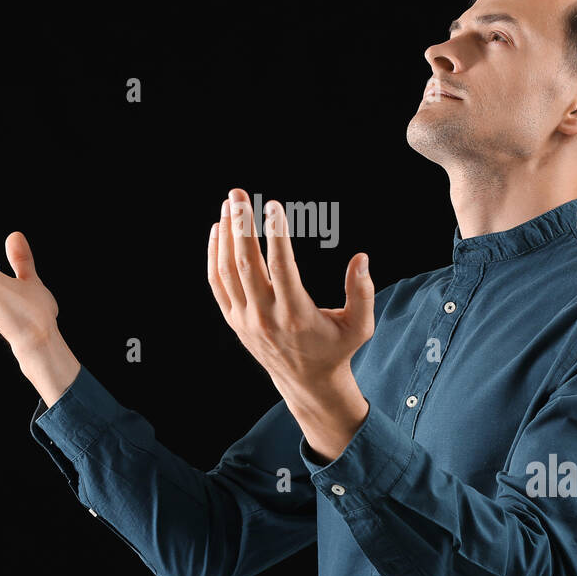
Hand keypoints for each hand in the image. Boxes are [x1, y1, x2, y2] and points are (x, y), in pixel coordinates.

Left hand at [207, 188, 374, 401]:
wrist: (306, 381)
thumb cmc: (336, 348)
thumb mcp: (359, 326)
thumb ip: (363, 293)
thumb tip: (361, 258)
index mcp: (297, 315)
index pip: (282, 267)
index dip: (276, 234)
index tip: (273, 206)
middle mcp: (266, 316)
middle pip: (246, 264)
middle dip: (241, 225)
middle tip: (238, 194)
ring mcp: (246, 319)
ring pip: (227, 271)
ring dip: (226, 235)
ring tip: (230, 205)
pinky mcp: (235, 320)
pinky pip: (218, 284)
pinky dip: (214, 256)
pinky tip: (218, 231)